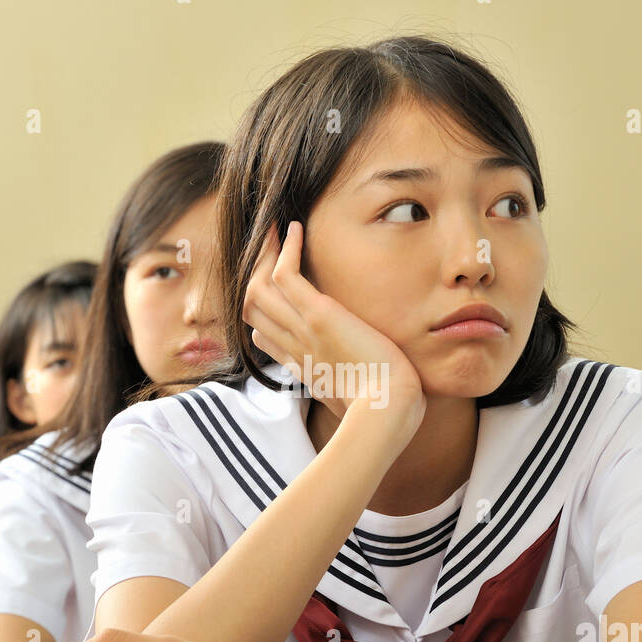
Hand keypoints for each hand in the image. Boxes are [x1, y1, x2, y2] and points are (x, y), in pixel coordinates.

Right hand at [242, 221, 423, 427]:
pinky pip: (286, 276)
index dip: (261, 317)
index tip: (272, 297)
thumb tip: (368, 387)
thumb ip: (354, 388)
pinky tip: (295, 228)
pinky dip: (286, 249)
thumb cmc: (385, 413)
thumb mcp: (360, 401)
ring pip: (260, 287)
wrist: (388, 413)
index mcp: (305, 369)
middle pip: (253, 308)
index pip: (266, 339)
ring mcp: (303, 331)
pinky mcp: (319, 317)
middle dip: (254, 275)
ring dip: (265, 254)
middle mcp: (296, 348)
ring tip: (275, 228)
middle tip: (268, 248)